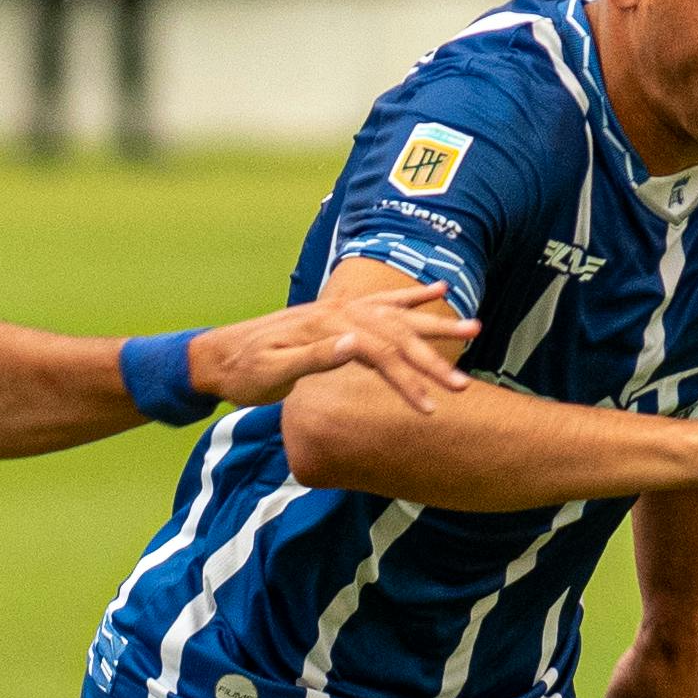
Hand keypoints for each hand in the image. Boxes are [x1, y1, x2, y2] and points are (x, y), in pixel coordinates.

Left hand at [193, 283, 478, 414]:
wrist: (220, 354)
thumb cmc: (245, 372)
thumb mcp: (271, 371)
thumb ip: (313, 358)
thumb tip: (354, 345)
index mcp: (327, 329)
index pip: (379, 354)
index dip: (407, 381)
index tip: (432, 407)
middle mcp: (340, 314)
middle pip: (397, 336)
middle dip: (433, 361)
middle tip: (464, 387)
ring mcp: (342, 310)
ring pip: (400, 317)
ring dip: (437, 325)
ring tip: (476, 329)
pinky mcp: (342, 313)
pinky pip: (386, 302)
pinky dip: (414, 297)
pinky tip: (440, 291)